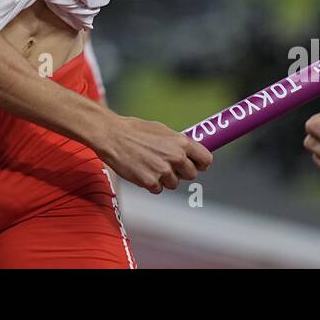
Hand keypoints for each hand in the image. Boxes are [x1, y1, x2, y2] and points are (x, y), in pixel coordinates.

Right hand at [94, 115, 212, 193]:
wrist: (113, 136)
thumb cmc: (134, 130)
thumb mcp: (161, 130)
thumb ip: (176, 142)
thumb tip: (187, 151)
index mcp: (181, 142)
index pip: (206, 160)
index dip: (201, 163)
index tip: (196, 164)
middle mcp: (176, 158)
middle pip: (191, 175)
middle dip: (181, 172)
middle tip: (168, 165)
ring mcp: (164, 171)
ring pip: (174, 183)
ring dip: (165, 178)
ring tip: (150, 165)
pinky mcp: (151, 182)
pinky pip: (158, 189)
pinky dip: (151, 184)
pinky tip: (141, 171)